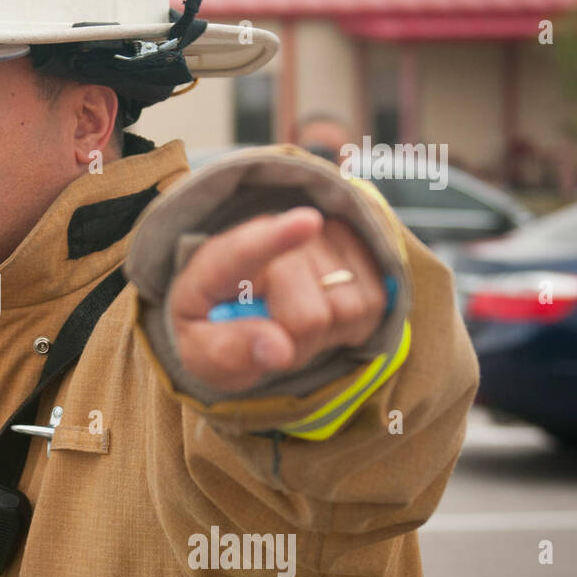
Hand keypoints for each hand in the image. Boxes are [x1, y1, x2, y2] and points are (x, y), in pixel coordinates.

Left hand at [169, 207, 386, 393]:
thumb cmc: (214, 332)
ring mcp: (316, 235)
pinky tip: (322, 318)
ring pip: (348, 309)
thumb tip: (280, 350)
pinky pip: (376, 301)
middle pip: (308, 316)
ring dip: (325, 337)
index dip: (277, 239)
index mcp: (216, 263)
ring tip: (292, 327)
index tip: (308, 222)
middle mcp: (270, 235)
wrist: (238, 310)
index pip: (244, 251)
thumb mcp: (200, 354)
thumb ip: (227, 352)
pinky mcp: (354, 242)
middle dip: (296, 346)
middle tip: (272, 341)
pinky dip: (352, 326)